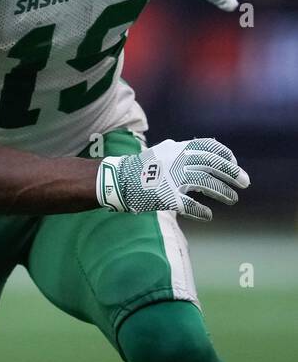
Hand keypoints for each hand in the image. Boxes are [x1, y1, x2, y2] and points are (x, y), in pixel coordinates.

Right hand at [97, 137, 248, 221]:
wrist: (117, 180)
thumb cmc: (140, 169)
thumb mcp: (162, 153)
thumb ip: (181, 154)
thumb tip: (205, 156)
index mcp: (177, 149)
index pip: (210, 146)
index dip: (225, 156)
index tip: (233, 164)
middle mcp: (177, 161)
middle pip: (213, 164)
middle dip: (232, 173)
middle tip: (245, 183)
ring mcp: (172, 179)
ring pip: (207, 184)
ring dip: (223, 192)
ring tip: (232, 199)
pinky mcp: (167, 197)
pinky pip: (191, 206)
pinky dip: (202, 212)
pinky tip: (208, 215)